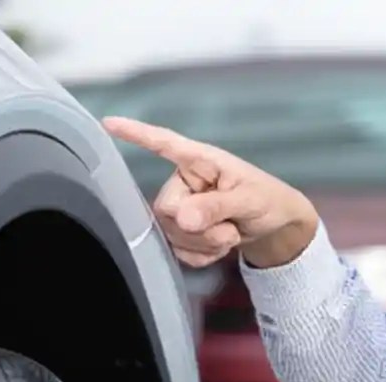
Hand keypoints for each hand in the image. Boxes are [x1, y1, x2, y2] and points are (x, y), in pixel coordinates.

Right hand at [101, 116, 319, 267]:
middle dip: (199, 227)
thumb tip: (181, 218)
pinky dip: (203, 256)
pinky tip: (220, 246)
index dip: (136, 134)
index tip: (108, 123)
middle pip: (166, 209)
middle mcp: (183, 182)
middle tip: (230, 228)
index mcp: (198, 161)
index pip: (163, 143)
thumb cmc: (268, 200)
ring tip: (231, 233)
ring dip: (205, 243)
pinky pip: (180, 252)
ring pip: (172, 234)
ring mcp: (181, 208)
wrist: (276, 229)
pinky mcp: (182, 234)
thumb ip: (216, 206)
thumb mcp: (249, 200)